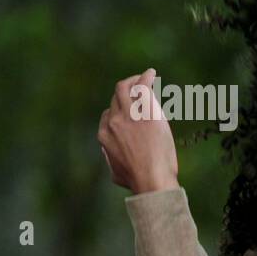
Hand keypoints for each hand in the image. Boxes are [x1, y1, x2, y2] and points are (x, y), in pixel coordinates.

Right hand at [98, 68, 178, 194]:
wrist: (151, 179)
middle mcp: (113, 121)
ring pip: (125, 88)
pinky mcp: (145, 113)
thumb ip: (111, 160)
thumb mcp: (116, 172)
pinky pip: (142, 88)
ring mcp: (128, 116)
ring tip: (145, 76)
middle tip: (136, 84)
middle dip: (125, 89)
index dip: (120, 109)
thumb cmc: (137, 181)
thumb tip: (109, 157)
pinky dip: (145, 78)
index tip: (132, 108)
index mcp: (104, 134)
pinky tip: (151, 74)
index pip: (108, 114)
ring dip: (134, 80)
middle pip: (116, 97)